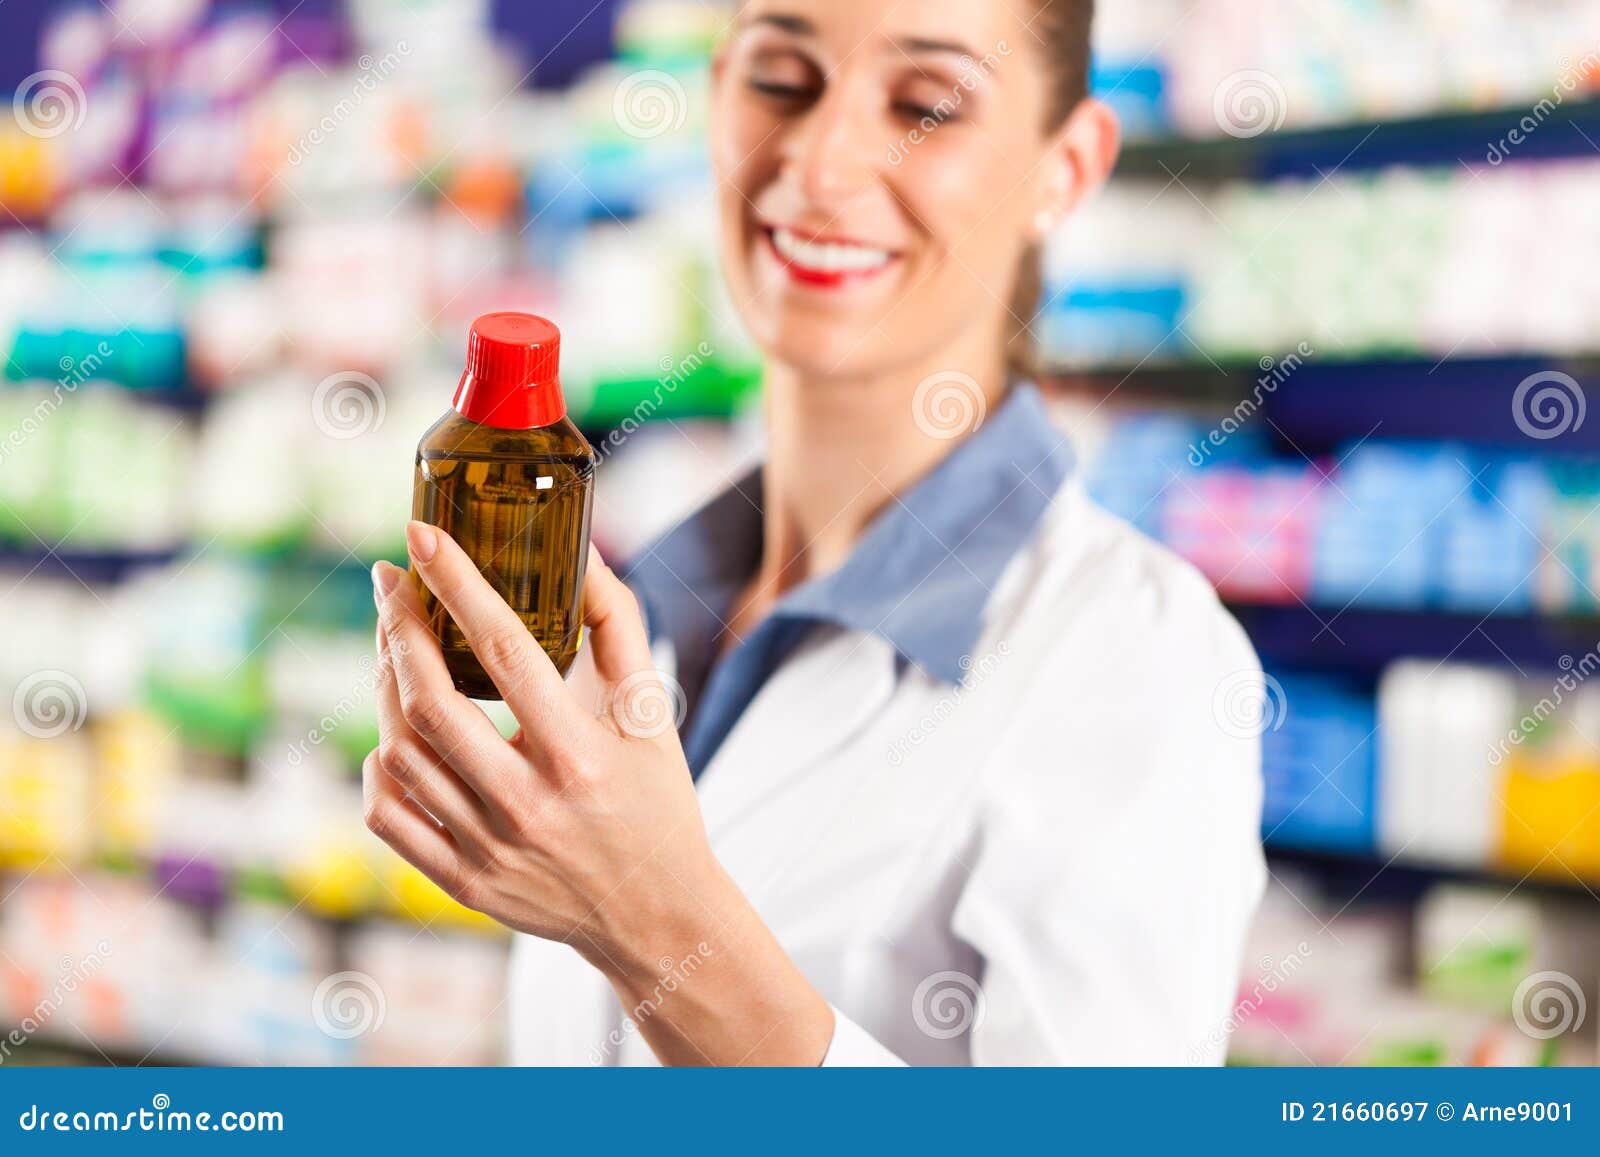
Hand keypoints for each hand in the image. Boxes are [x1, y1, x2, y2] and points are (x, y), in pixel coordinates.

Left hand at [365, 521, 833, 1064]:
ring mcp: (488, 848)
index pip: (505, 652)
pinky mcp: (462, 882)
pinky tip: (392, 734)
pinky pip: (388, 816)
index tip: (422, 536)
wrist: (657, 918)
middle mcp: (528, 804)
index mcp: (581, 756)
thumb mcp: (653, 714)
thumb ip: (619, 629)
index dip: (458, 585)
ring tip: (393, 644)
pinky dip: (377, 766)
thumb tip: (581, 556)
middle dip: (398, 627)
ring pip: (400, 753)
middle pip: (430, 702)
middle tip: (391, 583)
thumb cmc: (657, 804)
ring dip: (384, 683)